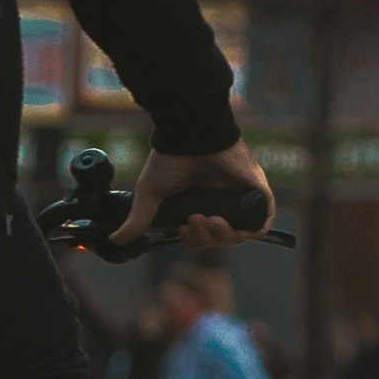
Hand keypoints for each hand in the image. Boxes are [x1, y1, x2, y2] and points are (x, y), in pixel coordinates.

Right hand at [130, 141, 272, 249]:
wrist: (190, 137)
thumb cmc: (170, 159)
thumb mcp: (150, 194)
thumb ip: (138, 219)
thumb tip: (116, 239)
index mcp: (201, 204)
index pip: (204, 236)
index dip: (194, 241)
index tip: (182, 229)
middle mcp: (222, 202)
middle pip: (221, 239)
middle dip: (206, 239)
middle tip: (193, 221)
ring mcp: (240, 197)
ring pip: (241, 234)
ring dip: (223, 237)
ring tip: (209, 221)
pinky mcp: (257, 191)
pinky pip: (262, 220)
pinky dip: (251, 230)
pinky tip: (232, 227)